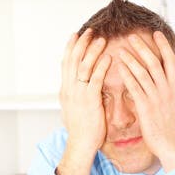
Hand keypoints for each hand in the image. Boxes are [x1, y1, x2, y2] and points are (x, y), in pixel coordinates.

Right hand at [56, 29, 111, 174]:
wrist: (81, 145)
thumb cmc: (82, 129)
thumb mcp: (75, 108)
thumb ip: (77, 94)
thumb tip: (80, 85)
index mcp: (65, 90)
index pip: (66, 63)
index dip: (71, 47)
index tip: (76, 35)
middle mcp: (69, 89)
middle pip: (72, 60)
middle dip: (81, 43)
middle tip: (89, 30)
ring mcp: (78, 94)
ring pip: (83, 66)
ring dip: (92, 51)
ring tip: (101, 39)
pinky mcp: (89, 101)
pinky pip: (95, 79)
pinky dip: (101, 66)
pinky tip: (109, 57)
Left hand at [116, 31, 174, 170]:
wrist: (173, 146)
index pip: (170, 60)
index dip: (163, 45)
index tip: (156, 34)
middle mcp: (167, 89)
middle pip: (154, 62)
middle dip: (142, 47)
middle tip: (132, 36)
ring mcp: (155, 97)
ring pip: (142, 72)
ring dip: (131, 59)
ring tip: (121, 49)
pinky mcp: (145, 107)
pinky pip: (134, 87)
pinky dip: (127, 75)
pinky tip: (119, 67)